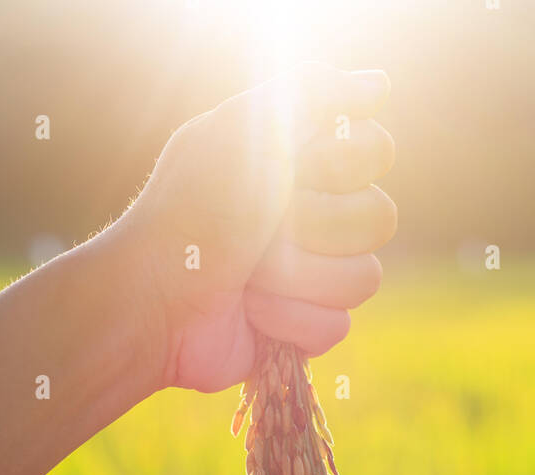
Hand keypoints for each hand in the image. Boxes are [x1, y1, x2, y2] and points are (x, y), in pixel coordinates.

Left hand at [118, 64, 395, 392]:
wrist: (156, 300)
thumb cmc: (193, 212)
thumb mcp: (244, 130)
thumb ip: (312, 91)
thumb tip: (378, 86)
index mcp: (302, 159)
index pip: (376, 151)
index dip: (337, 166)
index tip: (289, 169)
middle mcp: (315, 213)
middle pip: (378, 217)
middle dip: (314, 228)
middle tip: (260, 232)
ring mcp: (315, 273)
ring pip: (364, 278)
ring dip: (297, 279)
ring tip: (249, 277)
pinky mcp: (305, 327)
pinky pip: (337, 327)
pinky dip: (289, 321)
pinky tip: (252, 313)